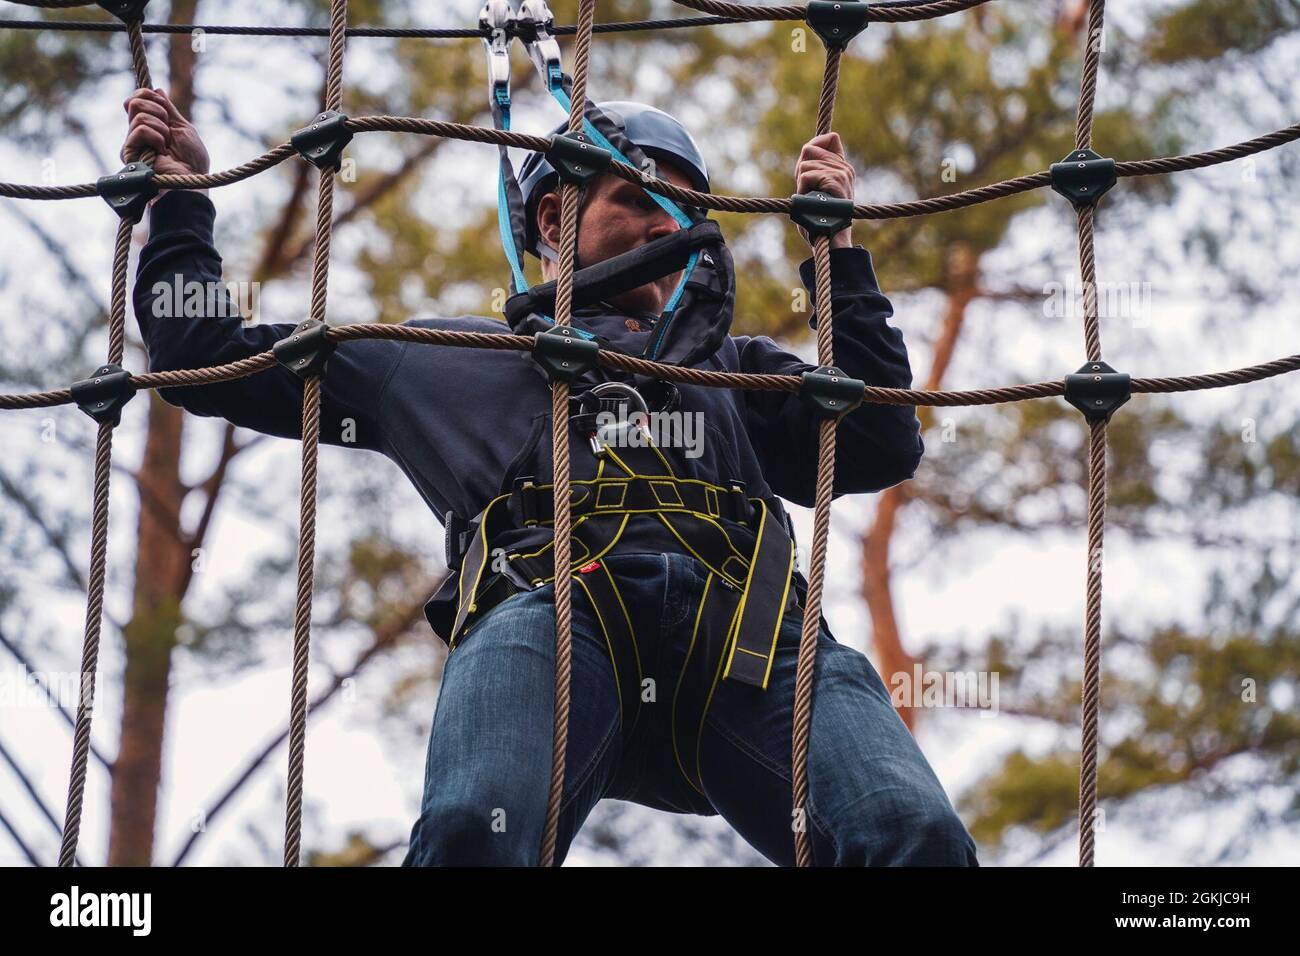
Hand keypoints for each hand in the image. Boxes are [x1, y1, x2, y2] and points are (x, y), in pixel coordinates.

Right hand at [121, 87, 209, 204]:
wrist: (190, 181)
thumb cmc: (192, 160)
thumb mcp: (182, 128)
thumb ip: (168, 110)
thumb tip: (157, 90)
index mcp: (151, 126)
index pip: (137, 99)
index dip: (149, 95)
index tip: (163, 104)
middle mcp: (138, 133)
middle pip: (133, 102)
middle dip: (157, 110)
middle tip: (168, 128)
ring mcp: (132, 142)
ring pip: (137, 113)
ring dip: (160, 126)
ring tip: (166, 144)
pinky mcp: (128, 152)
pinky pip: (139, 128)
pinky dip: (156, 136)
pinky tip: (161, 151)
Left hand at [794, 132, 854, 249]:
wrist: (828, 241)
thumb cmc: (818, 219)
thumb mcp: (814, 188)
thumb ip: (812, 168)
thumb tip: (808, 147)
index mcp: (843, 167)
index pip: (829, 137)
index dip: (812, 150)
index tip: (810, 172)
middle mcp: (845, 167)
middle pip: (809, 150)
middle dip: (801, 172)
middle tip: (810, 194)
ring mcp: (842, 173)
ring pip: (804, 165)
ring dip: (801, 186)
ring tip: (813, 202)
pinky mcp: (835, 181)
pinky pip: (806, 176)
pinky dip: (802, 192)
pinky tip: (812, 203)